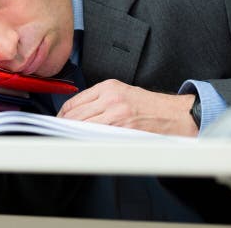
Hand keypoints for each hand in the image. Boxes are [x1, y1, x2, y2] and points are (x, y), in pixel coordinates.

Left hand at [57, 79, 198, 136]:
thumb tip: (76, 115)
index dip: (62, 114)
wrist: (173, 114)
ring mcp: (116, 113)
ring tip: (69, 139)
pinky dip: (87, 140)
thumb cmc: (149, 105)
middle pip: (75, 114)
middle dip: (64, 126)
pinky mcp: (122, 127)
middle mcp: (110, 98)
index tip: (58, 122)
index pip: (74, 101)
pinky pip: (96, 135)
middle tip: (59, 134)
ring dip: (73, 134)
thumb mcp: (122, 92)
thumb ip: (99, 100)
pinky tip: (84, 143)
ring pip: (83, 125)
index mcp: (108, 87)